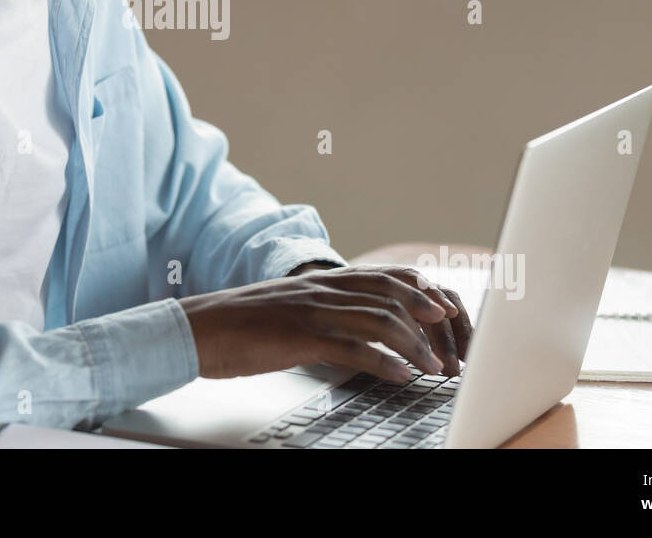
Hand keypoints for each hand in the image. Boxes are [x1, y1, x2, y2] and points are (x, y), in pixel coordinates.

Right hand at [177, 264, 471, 381]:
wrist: (198, 328)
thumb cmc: (241, 324)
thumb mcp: (289, 308)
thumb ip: (323, 310)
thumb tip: (358, 329)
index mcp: (322, 280)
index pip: (387, 275)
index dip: (422, 290)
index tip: (446, 312)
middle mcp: (323, 288)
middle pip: (394, 292)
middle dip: (431, 318)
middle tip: (454, 343)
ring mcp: (313, 309)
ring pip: (380, 319)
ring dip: (417, 345)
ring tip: (437, 368)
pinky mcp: (300, 336)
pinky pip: (353, 347)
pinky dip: (384, 362)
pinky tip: (401, 376)